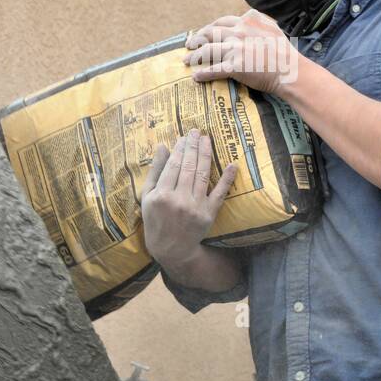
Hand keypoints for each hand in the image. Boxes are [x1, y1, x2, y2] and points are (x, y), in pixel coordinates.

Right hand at [138, 129, 238, 266]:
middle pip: (188, 166)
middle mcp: (178, 200)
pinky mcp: (209, 214)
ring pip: (202, 175)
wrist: (171, 249)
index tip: (184, 137)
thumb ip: (155, 171)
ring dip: (206, 154)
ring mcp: (195, 207)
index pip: (173, 165)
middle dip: (193, 146)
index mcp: (161, 195)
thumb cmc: (155, 220)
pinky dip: (227, 179)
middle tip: (197, 131)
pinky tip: (232, 164)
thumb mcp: (147, 197)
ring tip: (207, 139)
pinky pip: (220, 193)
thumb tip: (163, 146)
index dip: (180, 148)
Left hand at [182, 9, 300, 95]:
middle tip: (190, 45)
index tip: (204, 32)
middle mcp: (239, 31)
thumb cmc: (285, 52)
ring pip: (207, 50)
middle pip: (210, 33)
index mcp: (248, 20)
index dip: (210, 27)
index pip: (222, 21)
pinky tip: (196, 77)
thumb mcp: (272, 28)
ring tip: (187, 61)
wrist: (290, 69)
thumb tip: (250, 19)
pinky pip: (213, 70)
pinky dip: (202, 74)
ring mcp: (235, 49)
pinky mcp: (234, 66)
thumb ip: (258, 23)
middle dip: (197, 39)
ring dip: (194, 56)